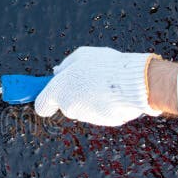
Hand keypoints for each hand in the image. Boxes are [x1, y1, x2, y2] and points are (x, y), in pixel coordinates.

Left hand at [34, 47, 162, 125]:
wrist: (135, 83)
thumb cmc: (106, 67)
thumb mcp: (80, 56)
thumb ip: (65, 65)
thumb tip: (57, 72)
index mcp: (58, 91)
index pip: (42, 105)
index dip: (46, 100)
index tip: (49, 95)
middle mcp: (69, 107)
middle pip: (66, 104)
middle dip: (73, 94)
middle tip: (87, 79)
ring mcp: (87, 116)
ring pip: (84, 108)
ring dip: (90, 98)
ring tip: (104, 83)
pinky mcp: (104, 122)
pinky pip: (100, 112)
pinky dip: (104, 104)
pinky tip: (113, 92)